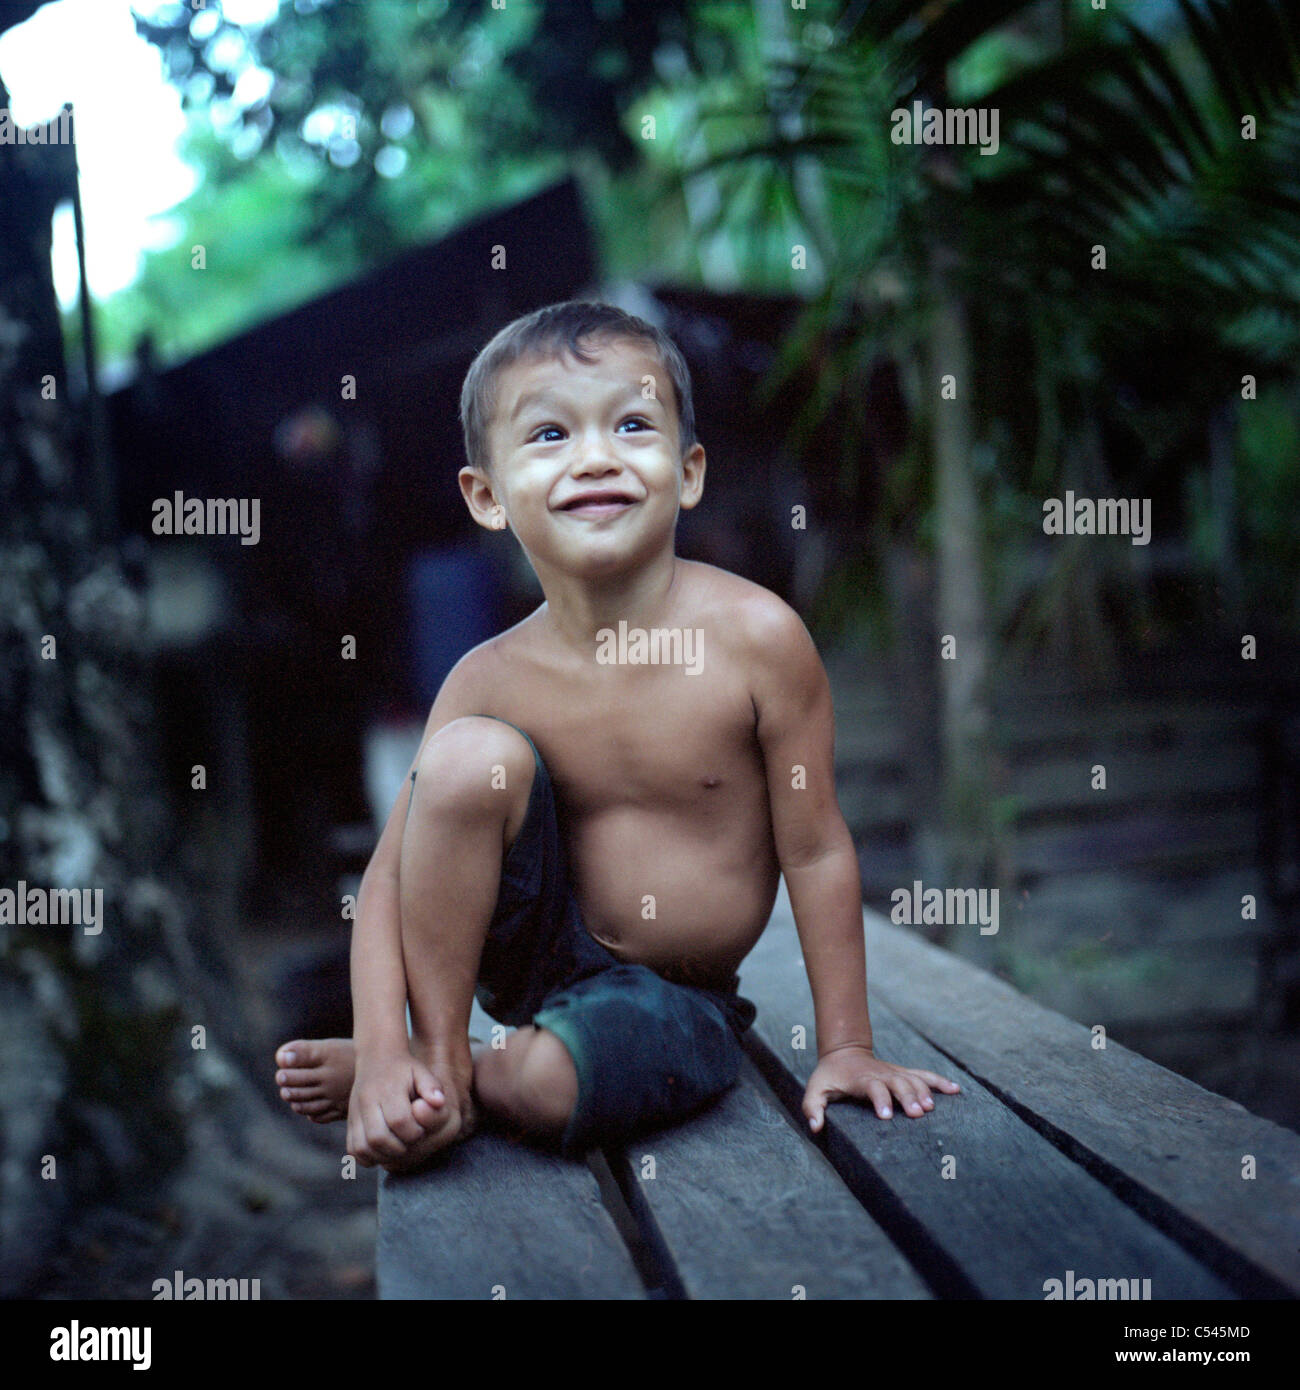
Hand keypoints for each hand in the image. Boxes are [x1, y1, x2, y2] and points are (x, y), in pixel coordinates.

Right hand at [346, 1050, 457, 1166]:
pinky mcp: (350, 1123)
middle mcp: (366, 1102)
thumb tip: (439, 1102)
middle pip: (378, 1137)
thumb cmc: (405, 1069)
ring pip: (363, 1148)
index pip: (399, 1120)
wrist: (377, 1058)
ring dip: (382, 1155)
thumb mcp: (422, 1072)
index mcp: (386, 1089)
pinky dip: (367, 1157)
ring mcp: (354, 1114)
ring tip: (397, 1147)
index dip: (414, 1131)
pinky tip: (382, 1150)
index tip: (420, 1129)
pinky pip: (354, 1150)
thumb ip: (432, 1087)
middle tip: (409, 1141)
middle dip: (398, 1147)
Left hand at [802, 1045, 960, 1132]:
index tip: (886, 1116)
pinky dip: (940, 1082)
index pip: (873, 1088)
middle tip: (917, 1114)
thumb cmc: (830, 1076)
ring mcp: (895, 1073)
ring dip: (924, 1092)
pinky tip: (956, 1090)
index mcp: (862, 1079)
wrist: (844, 1052)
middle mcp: (882, 1074)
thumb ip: (812, 1108)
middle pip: (898, 1084)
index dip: (880, 1099)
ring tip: (932, 1108)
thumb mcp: (815, 1089)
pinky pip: (925, 1075)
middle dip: (908, 1098)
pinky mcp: (904, 1073)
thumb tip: (816, 1128)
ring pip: (914, 1079)